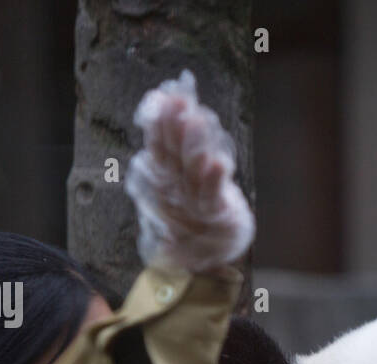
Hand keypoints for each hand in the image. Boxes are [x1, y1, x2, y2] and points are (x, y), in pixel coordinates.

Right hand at [124, 69, 254, 272]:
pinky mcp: (214, 216)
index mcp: (163, 177)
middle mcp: (174, 189)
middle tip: (178, 102)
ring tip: (195, 122)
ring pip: (190, 173)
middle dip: (174, 128)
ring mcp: (192, 204)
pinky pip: (211, 197)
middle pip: (172, 156)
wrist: (209, 254)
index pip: (159, 146)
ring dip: (192, 147)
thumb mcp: (183, 173)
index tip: (164, 96)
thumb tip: (162, 97)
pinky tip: (217, 162)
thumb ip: (173, 139)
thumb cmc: (196, 207)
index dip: (160, 122)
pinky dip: (213, 181)